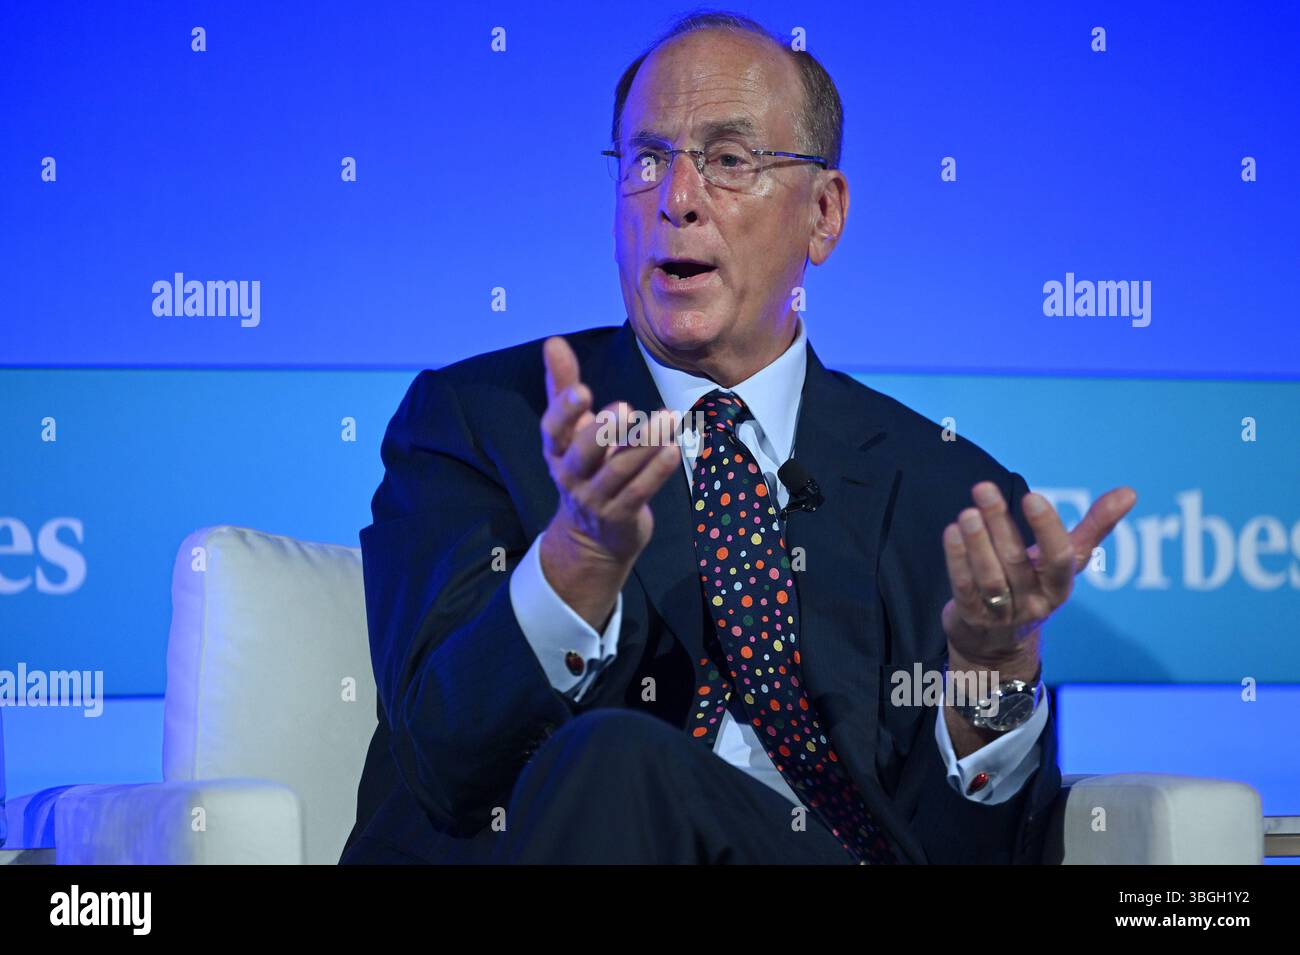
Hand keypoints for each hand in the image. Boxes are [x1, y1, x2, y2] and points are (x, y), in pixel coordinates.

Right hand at [540, 335, 681, 569]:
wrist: (592, 537)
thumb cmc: (583, 467)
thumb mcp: (570, 429)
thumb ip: (563, 385)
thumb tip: (553, 341)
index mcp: (556, 450)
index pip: (553, 430)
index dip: (565, 411)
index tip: (581, 390)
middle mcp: (571, 476)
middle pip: (583, 455)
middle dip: (603, 432)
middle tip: (622, 408)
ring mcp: (596, 498)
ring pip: (619, 471)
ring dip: (645, 444)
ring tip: (668, 417)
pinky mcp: (621, 516)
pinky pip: (640, 492)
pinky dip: (658, 471)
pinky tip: (674, 449)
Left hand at [940, 482, 1136, 674]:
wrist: (998, 643)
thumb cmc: (1035, 585)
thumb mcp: (1066, 562)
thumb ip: (1094, 527)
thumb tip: (1130, 492)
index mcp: (1060, 586)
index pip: (1060, 558)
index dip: (1047, 528)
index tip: (1033, 496)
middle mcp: (1033, 602)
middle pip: (1016, 561)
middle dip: (1000, 522)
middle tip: (984, 488)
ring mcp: (1001, 613)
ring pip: (989, 576)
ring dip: (977, 542)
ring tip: (968, 512)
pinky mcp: (972, 617)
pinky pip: (964, 587)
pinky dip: (957, 559)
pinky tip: (952, 533)